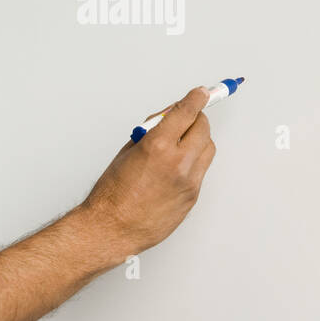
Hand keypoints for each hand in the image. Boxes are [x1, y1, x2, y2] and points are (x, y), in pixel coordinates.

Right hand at [79, 85, 217, 256]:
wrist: (113, 228)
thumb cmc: (112, 194)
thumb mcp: (126, 153)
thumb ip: (151, 134)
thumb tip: (168, 120)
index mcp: (157, 146)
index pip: (187, 112)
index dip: (196, 98)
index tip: (201, 92)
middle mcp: (178, 161)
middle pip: (203, 127)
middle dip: (196, 119)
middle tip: (186, 119)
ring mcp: (189, 180)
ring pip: (208, 147)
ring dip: (197, 140)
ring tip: (179, 145)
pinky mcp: (193, 195)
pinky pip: (201, 169)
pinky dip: (193, 161)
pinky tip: (175, 167)